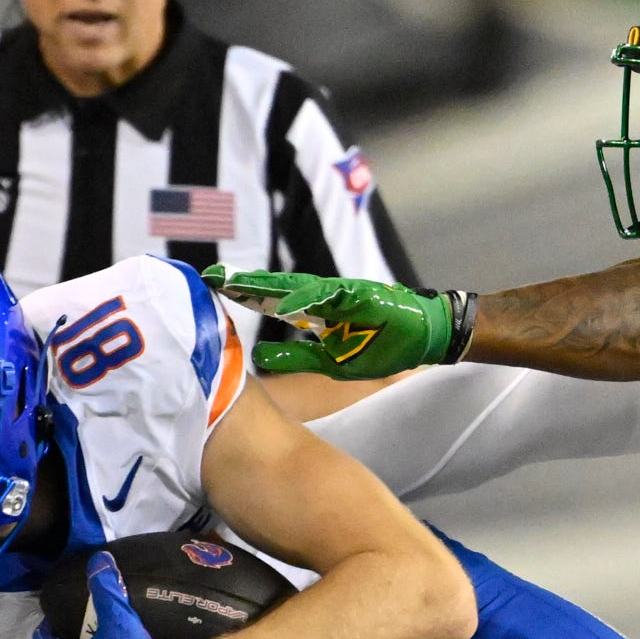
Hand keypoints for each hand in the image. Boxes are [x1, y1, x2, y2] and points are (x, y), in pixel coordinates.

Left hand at [207, 266, 458, 378]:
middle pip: (278, 288)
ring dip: (270, 286)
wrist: (427, 336)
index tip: (214, 289)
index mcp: (317, 310)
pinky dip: (307, 297)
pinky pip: (330, 296)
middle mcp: (326, 296)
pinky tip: (283, 300)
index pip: (274, 300)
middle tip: (213, 277)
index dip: (246, 294)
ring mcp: (343, 293)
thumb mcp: (333, 361)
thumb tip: (259, 357)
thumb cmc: (383, 346)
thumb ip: (298, 356)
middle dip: (247, 284)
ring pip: (298, 287)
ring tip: (239, 284)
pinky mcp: (362, 296)